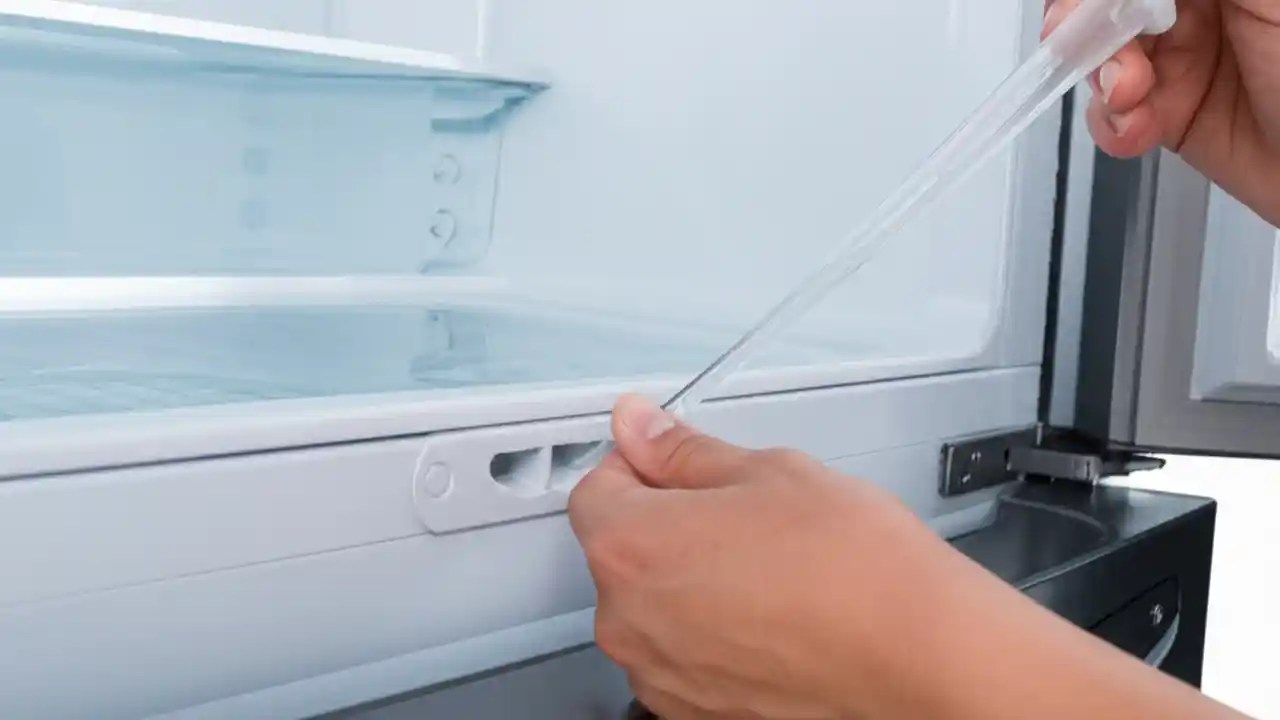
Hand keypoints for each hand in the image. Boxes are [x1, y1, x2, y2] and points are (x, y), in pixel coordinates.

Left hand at [567, 396, 984, 718]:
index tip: (673, 462)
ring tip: (765, 568)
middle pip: (621, 550)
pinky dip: (708, 631)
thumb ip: (683, 451)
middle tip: (739, 515)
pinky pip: (679, 653)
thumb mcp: (768, 472)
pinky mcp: (692, 710)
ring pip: (652, 604)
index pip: (596, 486)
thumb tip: (641, 426)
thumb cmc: (855, 570)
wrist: (917, 655)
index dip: (638, 465)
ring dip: (688, 581)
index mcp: (631, 546)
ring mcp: (659, 673)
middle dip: (667, 524)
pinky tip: (768, 612)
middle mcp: (628, 620)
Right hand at [1045, 0, 1279, 224]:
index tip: (1092, 4)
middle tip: (1083, 36)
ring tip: (1128, 95)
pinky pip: (1112, 113)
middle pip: (1110, 2)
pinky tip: (1137, 128)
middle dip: (1085, 20)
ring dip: (1099, 75)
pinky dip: (1111, 124)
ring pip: (1100, 52)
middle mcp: (1205, 4)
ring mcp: (1185, 57)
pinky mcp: (1171, 113)